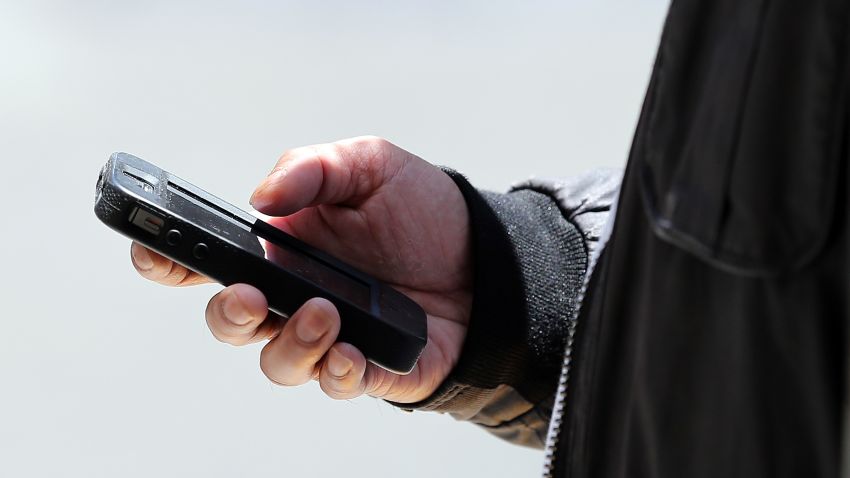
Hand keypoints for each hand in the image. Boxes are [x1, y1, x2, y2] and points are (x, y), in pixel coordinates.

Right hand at [130, 136, 471, 402]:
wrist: (487, 255)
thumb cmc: (424, 211)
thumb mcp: (369, 165)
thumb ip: (312, 169)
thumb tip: (261, 199)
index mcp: (282, 248)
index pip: (208, 261)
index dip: (169, 261)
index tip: (156, 253)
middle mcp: (295, 295)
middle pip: (231, 322)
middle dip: (228, 315)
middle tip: (252, 295)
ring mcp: (329, 335)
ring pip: (278, 361)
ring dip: (290, 343)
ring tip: (325, 312)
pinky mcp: (368, 367)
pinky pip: (334, 383)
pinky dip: (334, 372)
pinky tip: (349, 352)